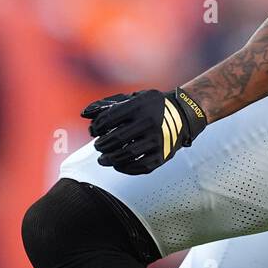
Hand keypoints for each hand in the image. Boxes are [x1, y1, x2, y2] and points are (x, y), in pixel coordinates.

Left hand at [81, 88, 207, 174]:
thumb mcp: (134, 98)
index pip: (108, 120)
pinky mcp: (163, 155)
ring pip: (125, 156)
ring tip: (103, 159)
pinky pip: (140, 167)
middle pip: (115, 139)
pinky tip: (118, 165)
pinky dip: (125, 168)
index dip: (96, 127)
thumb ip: (108, 105)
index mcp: (140, 106)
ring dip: (109, 159)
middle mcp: (149, 123)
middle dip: (101, 145)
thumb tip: (83, 114)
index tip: (94, 131)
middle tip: (98, 146)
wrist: (184, 113)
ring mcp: (157, 140)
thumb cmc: (152, 105)